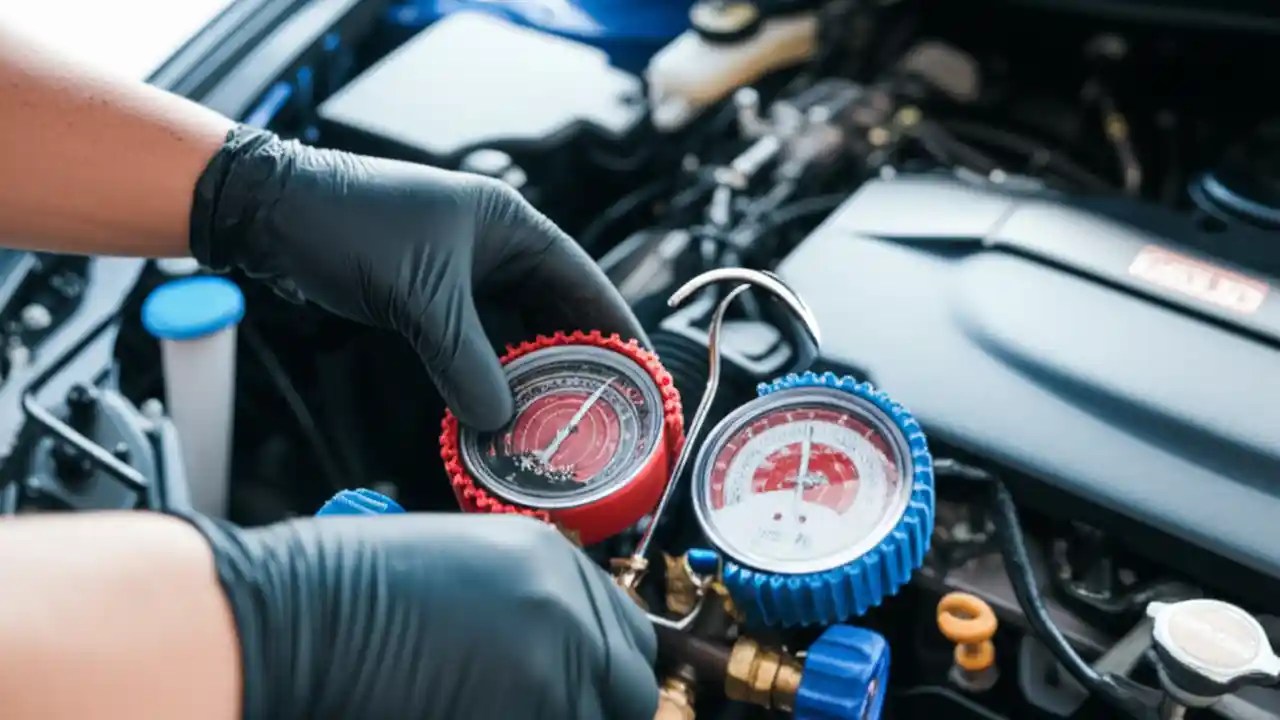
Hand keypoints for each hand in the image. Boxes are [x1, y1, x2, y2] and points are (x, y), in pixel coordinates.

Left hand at [188, 126, 644, 430]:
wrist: (271, 214)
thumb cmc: (347, 224)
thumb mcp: (421, 298)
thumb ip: (466, 363)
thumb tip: (501, 422)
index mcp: (510, 224)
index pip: (585, 281)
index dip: (617, 328)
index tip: (644, 370)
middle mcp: (494, 244)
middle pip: (555, 310)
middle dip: (578, 358)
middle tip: (606, 407)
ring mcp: (461, 270)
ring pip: (514, 329)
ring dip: (531, 371)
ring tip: (558, 417)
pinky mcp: (429, 293)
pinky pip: (476, 340)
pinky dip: (490, 372)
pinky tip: (501, 406)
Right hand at [188, 512, 658, 719]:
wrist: (286, 616)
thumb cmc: (342, 596)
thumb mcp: (459, 574)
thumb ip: (526, 613)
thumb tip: (562, 664)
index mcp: (551, 562)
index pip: (630, 639)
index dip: (606, 678)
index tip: (587, 695)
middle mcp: (564, 607)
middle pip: (629, 690)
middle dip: (593, 709)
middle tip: (538, 709)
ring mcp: (550, 666)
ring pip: (594, 718)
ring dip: (555, 718)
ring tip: (485, 707)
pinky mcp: (526, 711)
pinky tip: (465, 713)